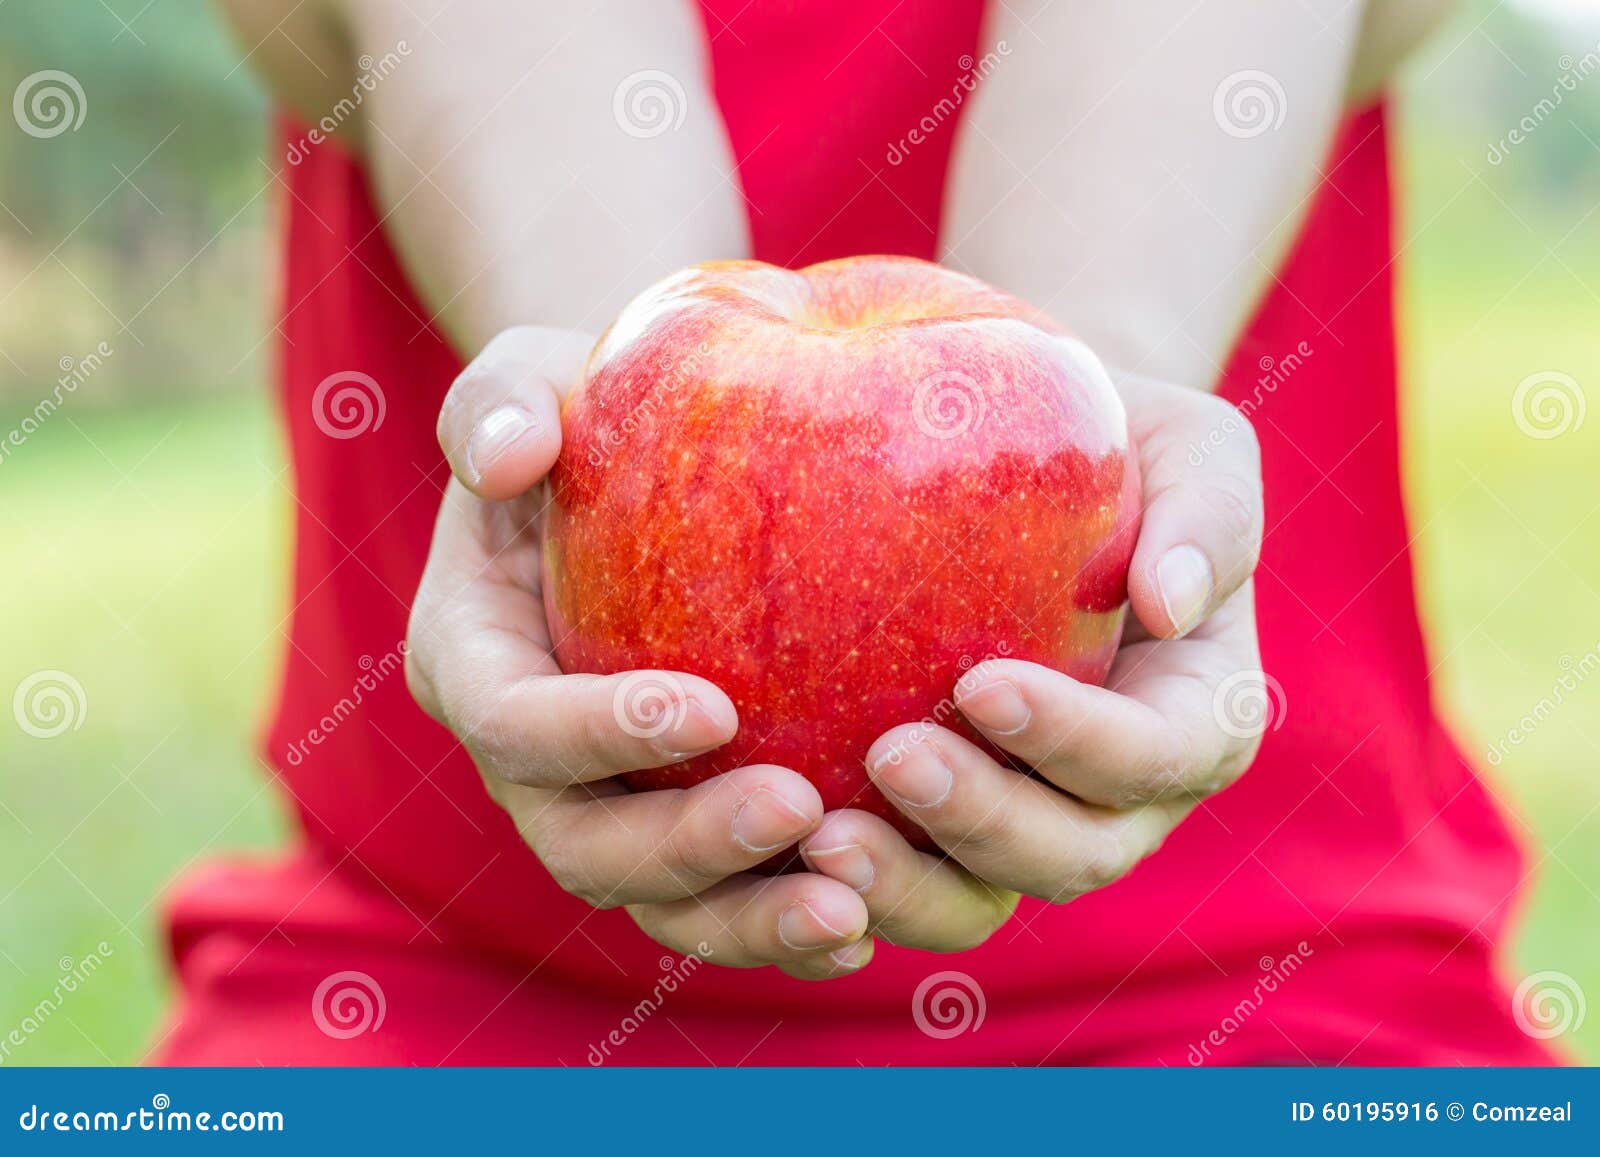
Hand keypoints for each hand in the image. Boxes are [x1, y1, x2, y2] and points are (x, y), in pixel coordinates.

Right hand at [405, 327, 873, 979]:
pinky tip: (871, 922)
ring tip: (849, 909)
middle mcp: (532, 762)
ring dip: (746, 918)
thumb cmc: (590, 414)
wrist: (641, 472)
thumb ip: (504, 399)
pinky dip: (784, 925)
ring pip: (660, 904)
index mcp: (475, 661)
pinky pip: (726, 903)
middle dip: (686, 846)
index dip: (598, 732)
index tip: (714, 706)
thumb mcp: (536, 375)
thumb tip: (505, 457)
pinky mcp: (683, 828)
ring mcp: (607, 806)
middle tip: (799, 805)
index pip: (513, 722)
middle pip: (585, 843)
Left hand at [801, 374, 1265, 949]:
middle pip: (1074, 853)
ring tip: (824, 837)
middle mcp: (1121, 795)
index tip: (981, 684)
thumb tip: (1172, 604)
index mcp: (1196, 713)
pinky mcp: (940, 834)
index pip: (1158, 754)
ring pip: (984, 899)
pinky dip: (855, 888)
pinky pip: (906, 886)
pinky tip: (785, 851)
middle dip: (985, 820)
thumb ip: (1208, 511)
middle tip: (890, 756)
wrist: (1016, 466)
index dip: (1078, 740)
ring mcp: (1028, 823)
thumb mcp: (1186, 445)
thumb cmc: (1111, 447)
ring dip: (909, 883)